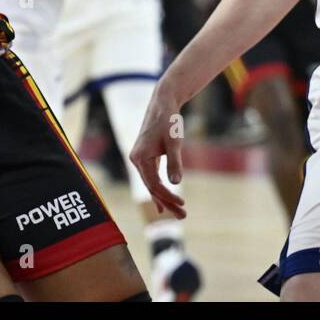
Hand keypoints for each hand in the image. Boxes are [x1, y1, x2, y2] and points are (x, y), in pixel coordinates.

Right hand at [129, 81, 187, 217]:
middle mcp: (136, 160)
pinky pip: (151, 178)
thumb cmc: (169, 120)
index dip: (168, 196)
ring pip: (151, 184)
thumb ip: (174, 162)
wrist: (163, 102)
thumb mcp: (174, 141)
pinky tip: (163, 204)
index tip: (182, 204)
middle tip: (183, 217)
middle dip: (167, 202)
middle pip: (151, 187)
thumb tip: (175, 182)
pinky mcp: (145, 157)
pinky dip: (159, 190)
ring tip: (178, 213)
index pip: (153, 184)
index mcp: (140, 157)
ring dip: (164, 198)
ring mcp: (140, 159)